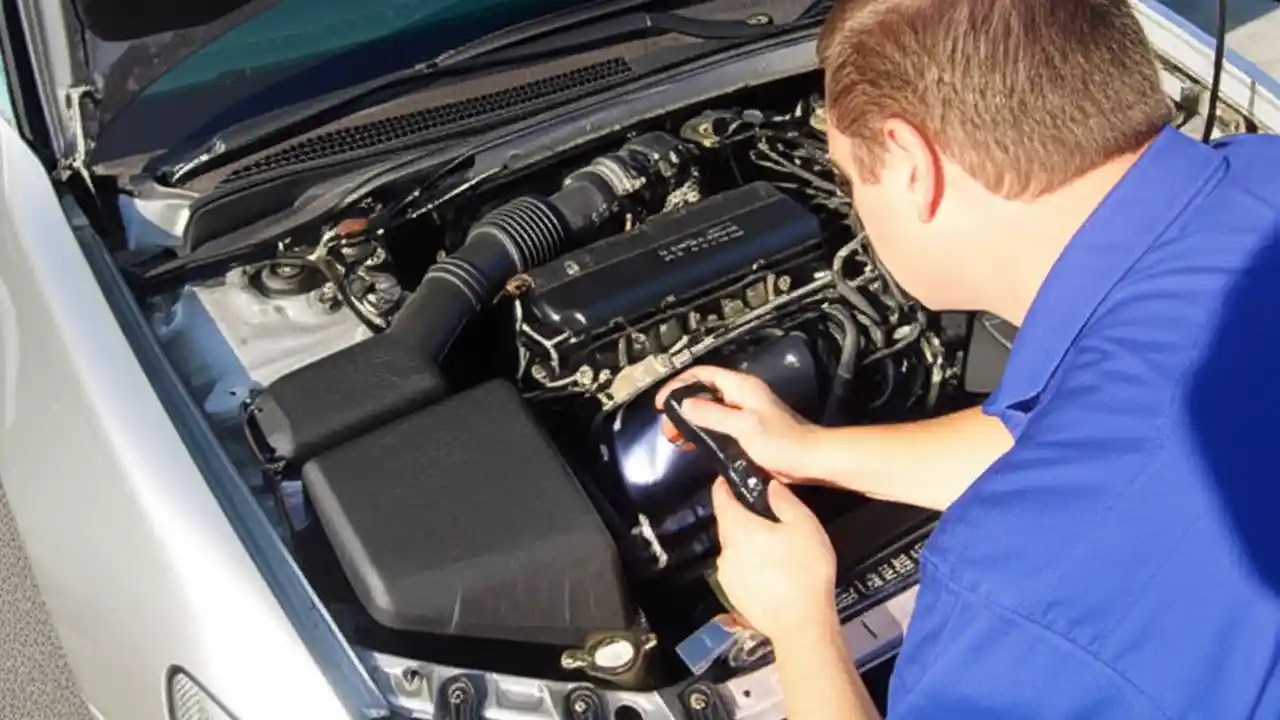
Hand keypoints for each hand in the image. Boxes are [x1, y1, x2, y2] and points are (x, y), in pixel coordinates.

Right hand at [655, 365, 819, 481]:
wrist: (809, 460)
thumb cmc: (781, 441)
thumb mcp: (744, 426)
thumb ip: (713, 414)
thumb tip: (684, 404)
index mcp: (741, 387)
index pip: (702, 375)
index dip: (678, 385)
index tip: (662, 404)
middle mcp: (741, 395)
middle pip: (702, 392)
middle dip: (681, 406)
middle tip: (667, 428)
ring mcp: (743, 413)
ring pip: (708, 409)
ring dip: (690, 421)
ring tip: (675, 438)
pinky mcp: (746, 430)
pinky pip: (717, 425)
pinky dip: (702, 431)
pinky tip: (693, 445)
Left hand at [710, 478, 837, 641]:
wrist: (801, 625)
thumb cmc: (805, 571)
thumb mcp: (805, 526)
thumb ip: (784, 501)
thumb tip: (770, 485)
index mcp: (738, 528)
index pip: (720, 497)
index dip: (723, 485)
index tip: (728, 478)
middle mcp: (725, 550)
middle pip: (728, 525)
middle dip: (742, 517)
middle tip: (766, 516)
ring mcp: (726, 575)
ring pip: (734, 549)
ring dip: (747, 544)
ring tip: (774, 548)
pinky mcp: (733, 595)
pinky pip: (738, 571)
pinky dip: (750, 566)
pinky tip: (771, 573)